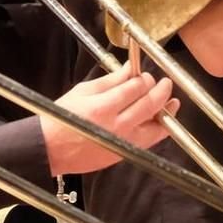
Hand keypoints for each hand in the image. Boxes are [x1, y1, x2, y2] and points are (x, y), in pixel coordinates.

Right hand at [40, 63, 177, 174]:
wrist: (51, 149)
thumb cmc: (61, 119)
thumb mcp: (83, 91)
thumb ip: (110, 80)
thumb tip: (129, 68)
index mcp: (103, 107)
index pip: (135, 87)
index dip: (144, 78)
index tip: (144, 74)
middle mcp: (117, 126)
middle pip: (149, 104)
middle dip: (160, 90)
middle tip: (163, 83)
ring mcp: (123, 142)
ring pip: (156, 126)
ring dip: (167, 111)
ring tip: (172, 101)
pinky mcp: (124, 154)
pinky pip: (150, 141)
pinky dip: (159, 130)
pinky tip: (162, 120)